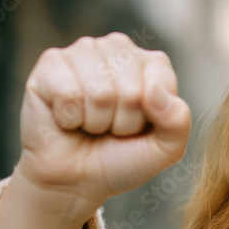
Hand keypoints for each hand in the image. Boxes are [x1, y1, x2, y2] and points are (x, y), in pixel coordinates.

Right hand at [16, 31, 191, 218]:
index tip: (138, 127)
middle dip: (122, 123)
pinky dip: (69, 119)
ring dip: (95, 122)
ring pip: (100, 93)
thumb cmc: (121, 159)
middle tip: (110, 129)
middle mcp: (117, 48)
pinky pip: (68, 94)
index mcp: (151, 63)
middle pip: (131, 91)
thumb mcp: (164, 149)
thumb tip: (154, 92)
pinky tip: (66, 118)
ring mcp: (83, 52)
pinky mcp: (51, 64)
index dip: (149, 117)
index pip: (161, 82)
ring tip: (89, 124)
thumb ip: (177, 122)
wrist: (76, 180)